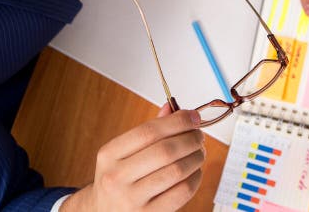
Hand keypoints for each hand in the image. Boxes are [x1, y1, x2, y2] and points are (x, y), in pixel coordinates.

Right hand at [61, 104, 204, 210]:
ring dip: (196, 157)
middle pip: (165, 151)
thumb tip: (172, 108)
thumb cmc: (118, 180)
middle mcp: (116, 177)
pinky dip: (195, 178)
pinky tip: (195, 171)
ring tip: (199, 152)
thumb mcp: (122, 154)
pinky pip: (182, 192)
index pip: (148, 131)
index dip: (176, 121)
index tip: (193, 117)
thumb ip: (148, 131)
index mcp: (109, 154)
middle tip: (199, 135)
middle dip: (190, 139)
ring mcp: (131, 199)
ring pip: (176, 171)